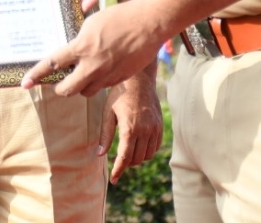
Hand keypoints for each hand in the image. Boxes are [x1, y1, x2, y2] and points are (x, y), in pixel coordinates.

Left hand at [22, 0, 161, 96]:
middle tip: (59, 82)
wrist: (147, 24)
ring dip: (80, 86)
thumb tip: (71, 53)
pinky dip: (98, 81)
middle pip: (66, 89)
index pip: (52, 64)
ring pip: (85, 91)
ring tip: (82, 73)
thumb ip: (79, 41)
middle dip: (60, 87)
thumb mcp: (91, 23)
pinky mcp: (120, 79)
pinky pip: (103, 87)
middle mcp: (92, 66)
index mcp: (81, 48)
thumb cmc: (118, 17)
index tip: (25, 82)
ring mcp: (107, 75)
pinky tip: (102, 69)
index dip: (36, 75)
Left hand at [99, 65, 162, 183]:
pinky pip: (155, 147)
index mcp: (129, 128)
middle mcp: (144, 130)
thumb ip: (105, 135)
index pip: (125, 157)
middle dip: (126, 164)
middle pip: (136, 159)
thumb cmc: (119, 95)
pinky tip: (138, 147)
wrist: (139, 81)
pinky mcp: (160, 126)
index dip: (118, 170)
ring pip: (147, 155)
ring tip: (127, 153)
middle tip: (117, 162)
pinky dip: (147, 151)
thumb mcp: (108, 113)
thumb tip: (100, 154)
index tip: (113, 179)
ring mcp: (154, 128)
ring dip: (137, 159)